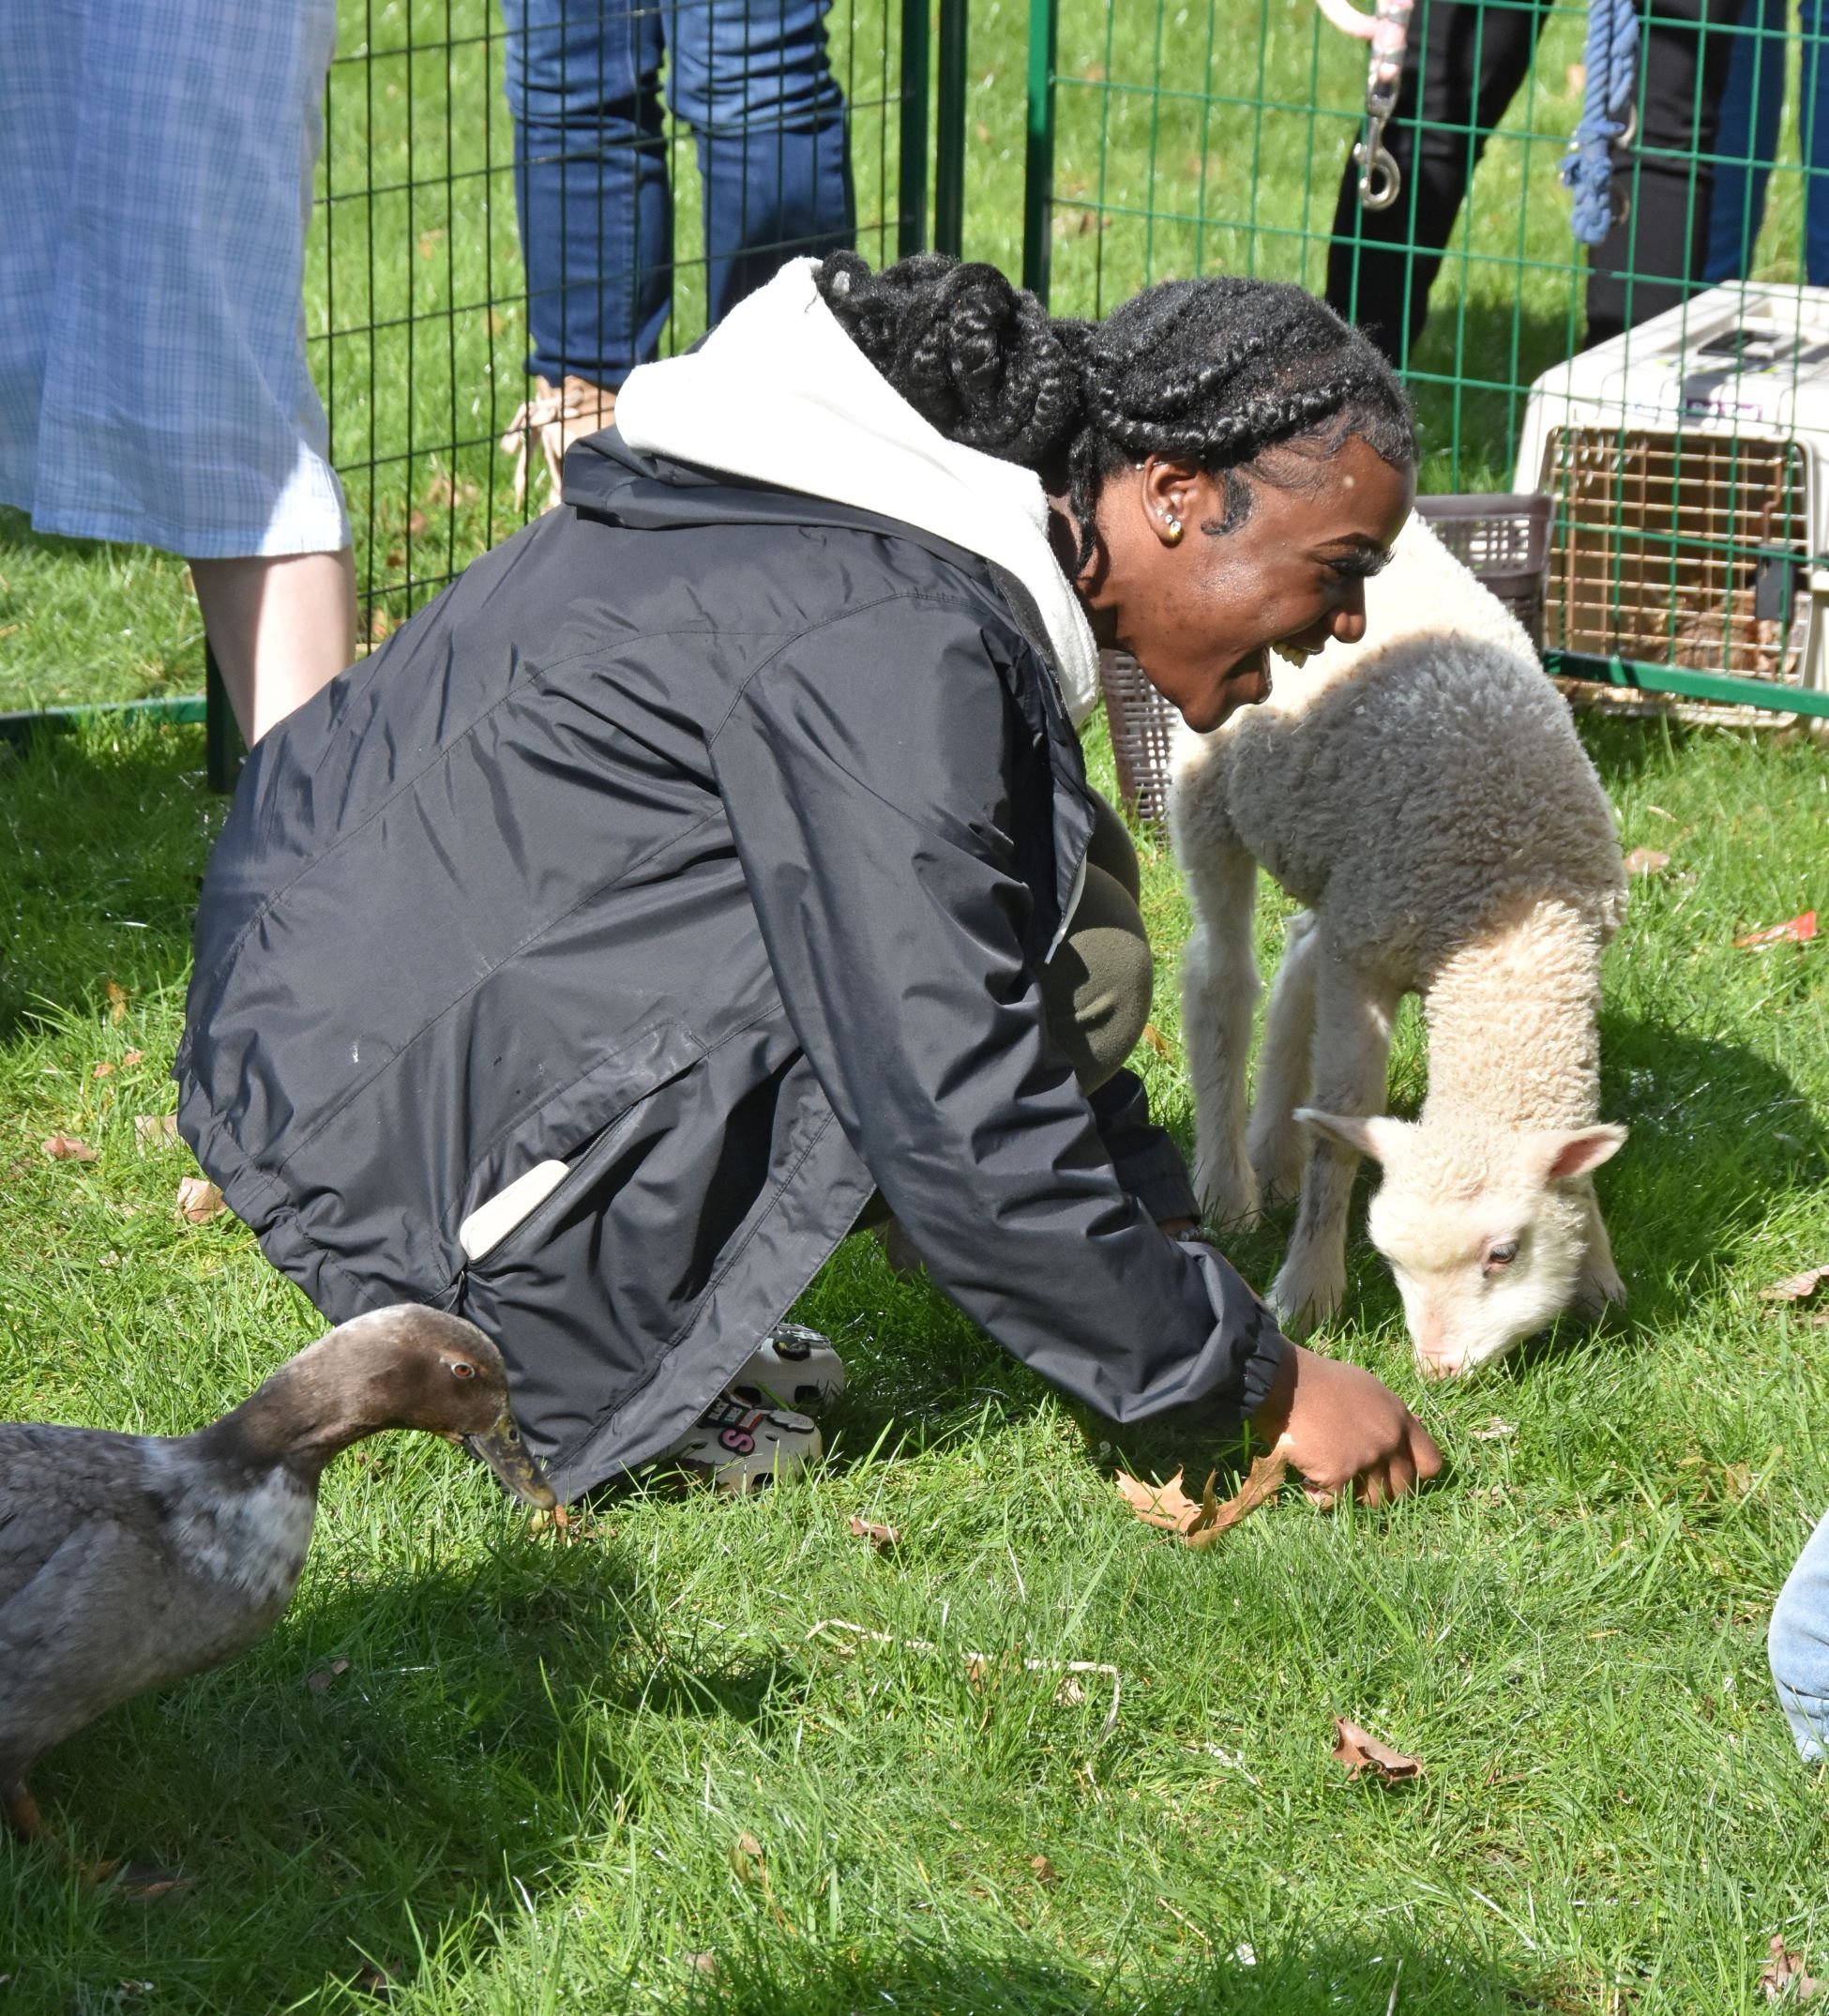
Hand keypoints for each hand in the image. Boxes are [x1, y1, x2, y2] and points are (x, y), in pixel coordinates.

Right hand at [1249, 1341, 1441, 1504]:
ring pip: (1374, 1501)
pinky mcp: (1339, 1474)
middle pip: (1403, 1488)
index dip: (1415, 1473)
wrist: (1284, 1382)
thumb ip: (1387, 1415)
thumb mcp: (1366, 1388)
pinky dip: (1321, 1497)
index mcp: (1399, 1418)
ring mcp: (1366, 1458)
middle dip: (1380, 1490)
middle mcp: (1390, 1440)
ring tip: (1330, 1480)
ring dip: (1353, 1496)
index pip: (1431, 1463)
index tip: (1394, 1473)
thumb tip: (1403, 1430)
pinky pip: (1337, 1502)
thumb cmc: (1319, 1380)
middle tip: (1355, 1481)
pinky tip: (1306, 1482)